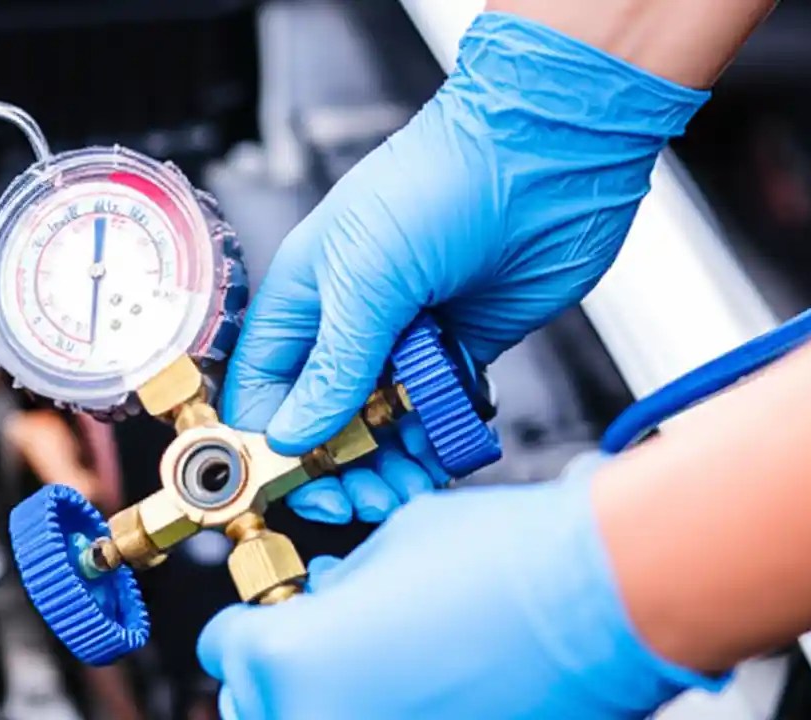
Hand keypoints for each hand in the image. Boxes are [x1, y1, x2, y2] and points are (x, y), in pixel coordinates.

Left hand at [197, 455, 721, 719]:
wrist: (605, 602)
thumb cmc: (508, 562)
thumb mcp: (390, 545)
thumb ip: (338, 585)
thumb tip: (324, 599)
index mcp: (290, 661)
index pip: (227, 649)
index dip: (249, 626)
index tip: (268, 621)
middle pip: (253, 708)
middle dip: (277, 678)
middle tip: (318, 653)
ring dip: (324, 705)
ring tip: (369, 676)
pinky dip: (381, 715)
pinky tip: (415, 694)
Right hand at [222, 12, 708, 522]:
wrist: (545, 156)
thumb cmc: (442, 184)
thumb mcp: (367, 278)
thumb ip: (334, 364)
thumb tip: (294, 435)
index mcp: (306, 297)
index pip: (265, 386)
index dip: (270, 440)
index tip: (292, 483)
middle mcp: (351, 322)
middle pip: (324, 418)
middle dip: (338, 465)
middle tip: (362, 496)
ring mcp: (407, 338)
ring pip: (384, 426)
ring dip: (393, 462)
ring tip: (410, 482)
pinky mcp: (463, 349)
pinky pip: (441, 414)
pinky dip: (443, 439)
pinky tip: (449, 445)